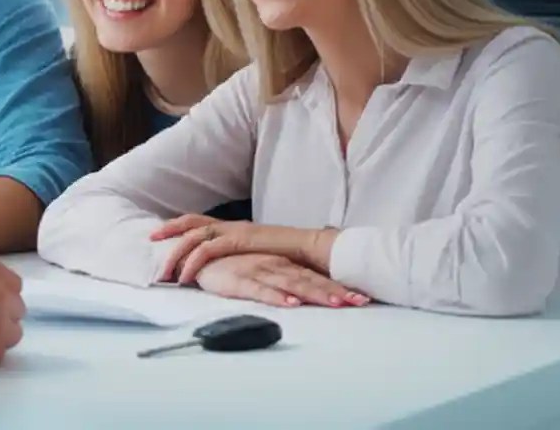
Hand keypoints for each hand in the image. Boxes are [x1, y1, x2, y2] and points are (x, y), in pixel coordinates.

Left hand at [153, 214, 339, 284]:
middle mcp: (232, 225)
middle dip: (169, 230)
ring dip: (176, 253)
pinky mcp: (240, 240)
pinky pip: (208, 250)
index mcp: (235, 227)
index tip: (161, 233)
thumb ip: (243, 255)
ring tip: (164, 272)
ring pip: (195, 237)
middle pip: (191, 222)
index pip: (201, 221)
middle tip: (150, 239)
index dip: (180, 225)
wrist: (311, 247)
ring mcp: (235, 230)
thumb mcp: (260, 253)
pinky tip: (185, 275)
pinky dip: (193, 262)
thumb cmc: (290, 253)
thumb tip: (230, 264)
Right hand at [194, 254, 369, 308]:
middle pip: (311, 281)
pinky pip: (261, 290)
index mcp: (282, 264)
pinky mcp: (239, 280)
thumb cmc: (231, 265)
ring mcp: (258, 271)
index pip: (317, 277)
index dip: (340, 287)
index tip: (363, 297)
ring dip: (315, 294)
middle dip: (336, 292)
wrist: (196, 255)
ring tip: (336, 304)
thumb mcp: (262, 270)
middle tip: (360, 301)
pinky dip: (278, 297)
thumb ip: (284, 279)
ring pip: (292, 284)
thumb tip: (309, 293)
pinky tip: (292, 303)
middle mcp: (275, 266)